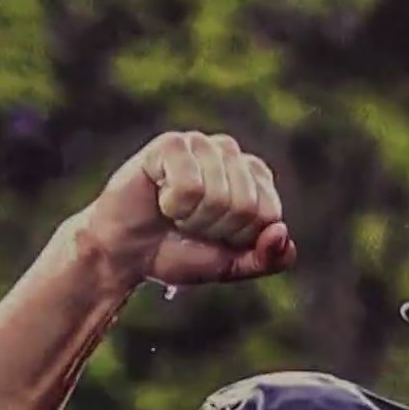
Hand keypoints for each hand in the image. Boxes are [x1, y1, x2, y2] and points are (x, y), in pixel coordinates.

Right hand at [78, 131, 295, 286]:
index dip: (241, 238)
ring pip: (218, 196)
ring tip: (175, 214)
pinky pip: (189, 185)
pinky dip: (173, 205)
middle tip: (191, 226)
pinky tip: (160, 198)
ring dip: (193, 219)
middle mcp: (231, 153)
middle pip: (245, 205)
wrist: (126, 253)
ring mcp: (201, 144)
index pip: (269, 214)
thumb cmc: (181, 252)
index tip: (217, 238)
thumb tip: (281, 233)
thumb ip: (268, 259)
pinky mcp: (171, 144)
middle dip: (216, 229)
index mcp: (255, 176)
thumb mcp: (232, 265)